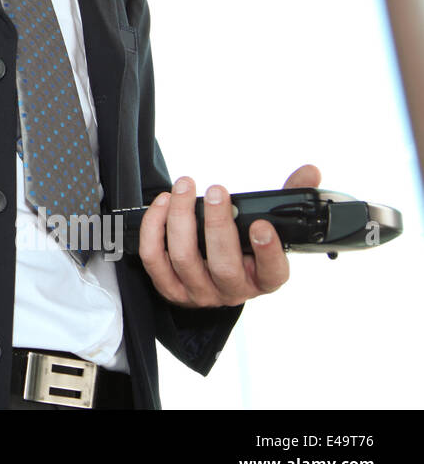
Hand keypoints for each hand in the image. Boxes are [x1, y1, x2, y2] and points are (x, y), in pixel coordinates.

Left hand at [139, 164, 320, 307]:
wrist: (212, 273)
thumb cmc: (244, 245)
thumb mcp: (271, 226)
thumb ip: (291, 198)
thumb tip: (309, 172)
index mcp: (263, 278)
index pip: (272, 273)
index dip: (267, 251)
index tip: (262, 225)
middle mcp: (232, 289)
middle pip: (224, 264)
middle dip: (218, 224)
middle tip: (216, 191)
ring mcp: (199, 291)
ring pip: (184, 258)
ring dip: (181, 218)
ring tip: (184, 188)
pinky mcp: (169, 287)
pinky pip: (154, 258)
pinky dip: (155, 228)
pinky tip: (163, 204)